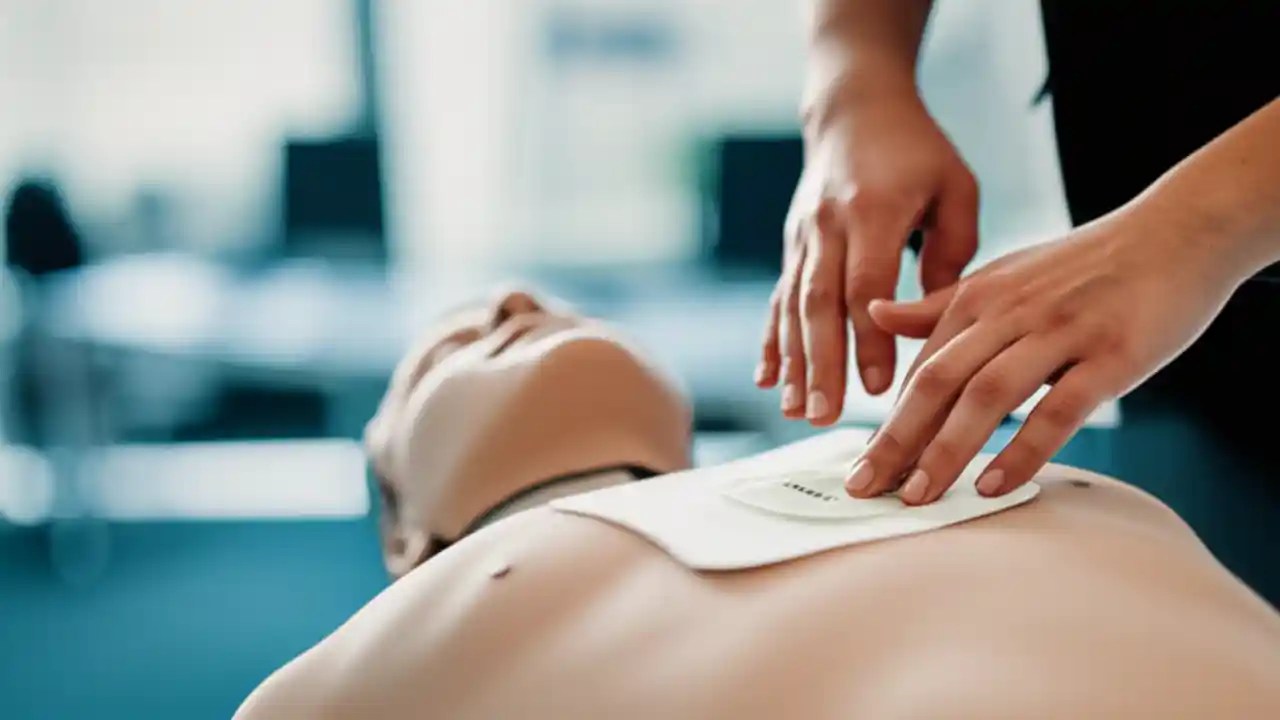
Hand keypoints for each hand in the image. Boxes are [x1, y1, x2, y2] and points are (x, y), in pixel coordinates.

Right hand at [756, 88, 977, 425]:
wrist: (853, 108)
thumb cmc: (917, 151)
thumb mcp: (954, 188)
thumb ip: (952, 251)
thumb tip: (938, 318)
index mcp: (872, 210)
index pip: (866, 285)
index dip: (869, 338)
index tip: (877, 387)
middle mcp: (827, 226)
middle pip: (818, 304)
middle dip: (820, 365)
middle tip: (824, 416)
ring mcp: (803, 237)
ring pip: (792, 307)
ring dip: (793, 363)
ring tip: (796, 410)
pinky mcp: (792, 246)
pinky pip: (778, 299)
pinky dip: (771, 342)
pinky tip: (768, 381)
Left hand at [845, 206, 1240, 503]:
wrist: (1181, 230)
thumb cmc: (1087, 265)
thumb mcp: (1004, 277)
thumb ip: (940, 305)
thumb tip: (876, 314)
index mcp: (978, 298)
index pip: (920, 369)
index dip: (888, 421)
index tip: (863, 466)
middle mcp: (1010, 313)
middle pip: (937, 383)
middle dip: (896, 440)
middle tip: (865, 488)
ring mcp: (1061, 332)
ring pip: (987, 395)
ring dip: (946, 450)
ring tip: (917, 496)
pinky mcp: (1112, 354)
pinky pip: (1059, 409)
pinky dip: (1023, 450)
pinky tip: (994, 485)